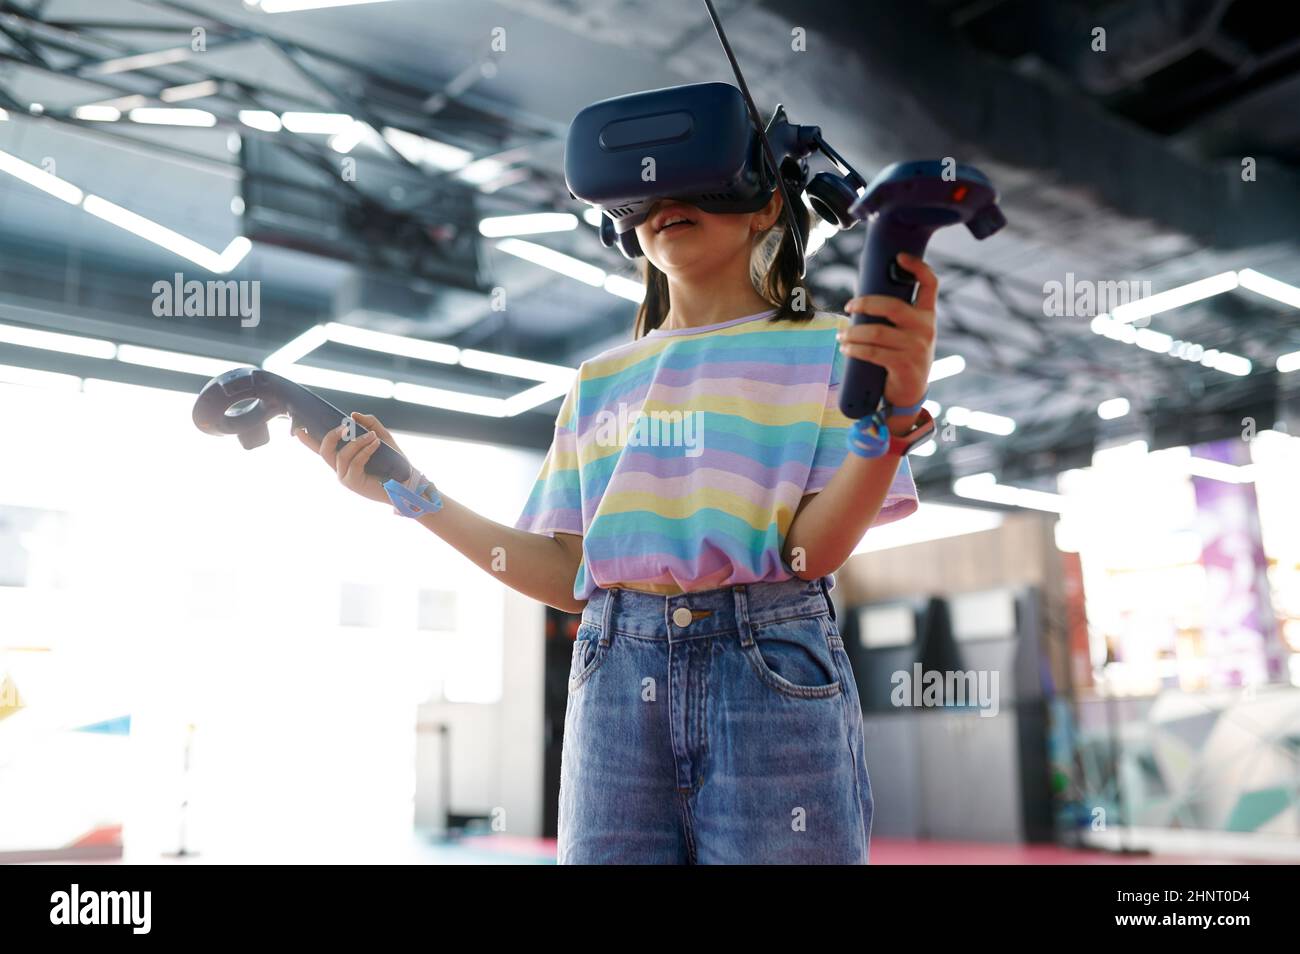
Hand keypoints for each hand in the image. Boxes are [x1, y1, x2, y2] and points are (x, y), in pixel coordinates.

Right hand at [296, 411, 406, 504]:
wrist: (406, 481)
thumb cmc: (393, 461)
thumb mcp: (382, 437)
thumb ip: (369, 424)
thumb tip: (353, 415)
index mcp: (343, 459)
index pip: (321, 448)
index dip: (308, 440)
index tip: (298, 430)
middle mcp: (340, 468)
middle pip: (324, 450)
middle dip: (332, 435)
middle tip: (346, 426)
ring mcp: (344, 476)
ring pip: (341, 455)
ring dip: (357, 442)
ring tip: (372, 436)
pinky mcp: (353, 483)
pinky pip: (355, 462)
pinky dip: (365, 450)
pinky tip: (375, 443)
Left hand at [837, 251, 937, 413]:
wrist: (910, 393)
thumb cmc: (903, 356)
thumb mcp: (907, 333)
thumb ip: (895, 316)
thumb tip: (861, 300)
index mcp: (928, 314)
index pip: (930, 284)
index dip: (918, 267)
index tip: (899, 257)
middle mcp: (926, 328)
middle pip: (893, 306)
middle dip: (866, 303)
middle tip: (849, 306)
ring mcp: (917, 347)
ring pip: (877, 332)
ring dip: (853, 333)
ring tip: (841, 336)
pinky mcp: (904, 365)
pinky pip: (873, 353)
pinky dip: (855, 349)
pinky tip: (846, 349)